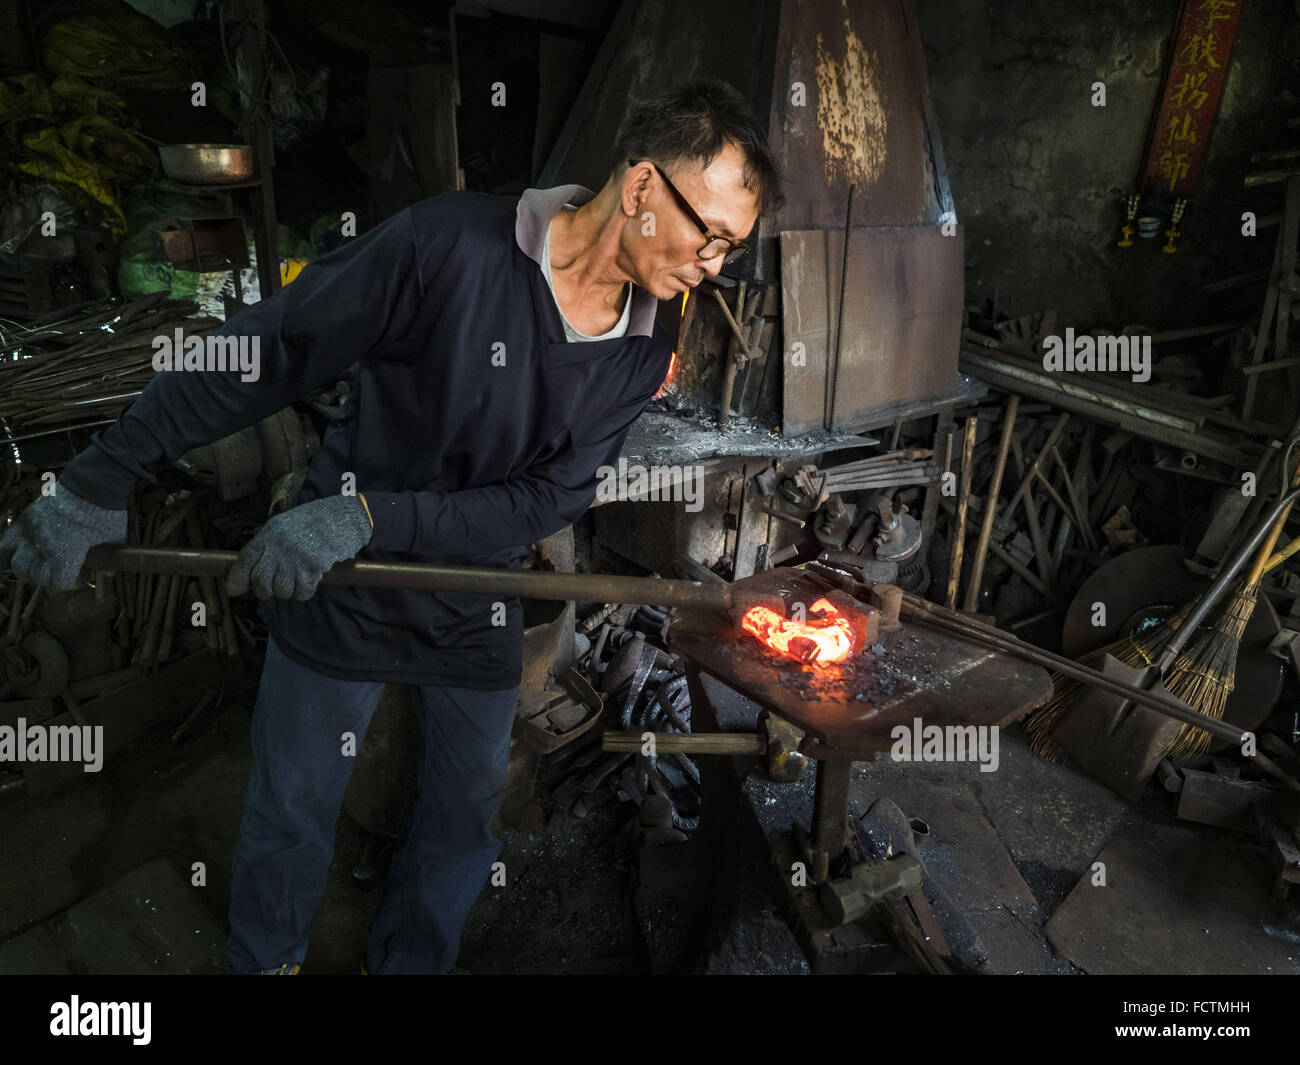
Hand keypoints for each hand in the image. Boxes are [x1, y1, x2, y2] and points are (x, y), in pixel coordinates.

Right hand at [0, 483, 126, 590]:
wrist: (91, 482)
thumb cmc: (105, 512)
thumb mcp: (113, 538)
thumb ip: (109, 559)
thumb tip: (108, 575)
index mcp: (64, 556)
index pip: (57, 583)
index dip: (69, 583)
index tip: (76, 577)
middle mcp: (42, 548)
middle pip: (33, 575)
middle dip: (46, 577)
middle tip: (57, 570)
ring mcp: (30, 533)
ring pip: (16, 562)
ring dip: (26, 567)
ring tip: (38, 563)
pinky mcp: (24, 519)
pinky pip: (6, 541)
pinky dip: (8, 551)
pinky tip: (16, 554)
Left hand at [225, 494, 373, 600]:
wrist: (342, 517)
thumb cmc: (314, 522)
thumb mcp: (284, 526)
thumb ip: (268, 545)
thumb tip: (250, 572)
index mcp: (269, 534)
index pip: (245, 560)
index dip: (237, 578)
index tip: (233, 590)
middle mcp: (279, 546)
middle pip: (261, 582)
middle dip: (265, 591)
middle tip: (274, 588)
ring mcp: (296, 558)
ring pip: (281, 591)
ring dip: (288, 591)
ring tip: (296, 580)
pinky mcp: (314, 567)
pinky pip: (302, 592)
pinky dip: (305, 592)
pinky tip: (310, 580)